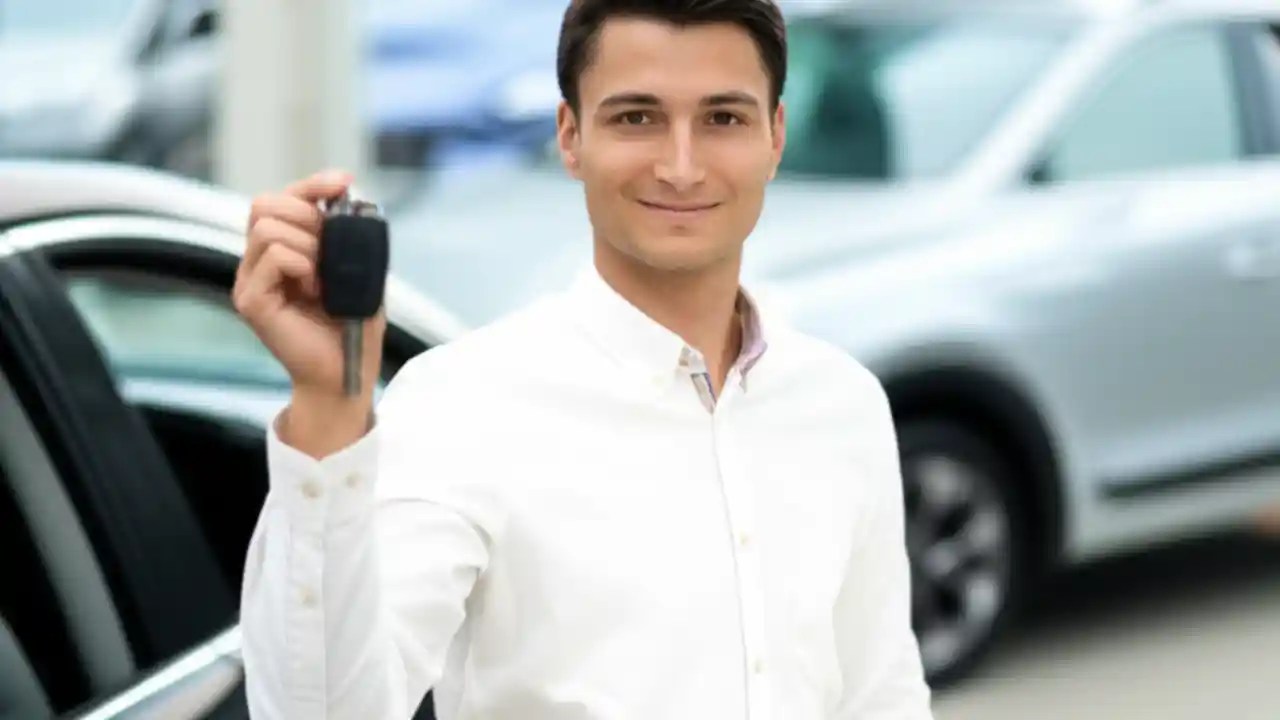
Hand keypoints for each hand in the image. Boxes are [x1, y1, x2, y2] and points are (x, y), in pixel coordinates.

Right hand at [232, 170, 387, 451]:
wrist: (346, 373)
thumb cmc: (352, 325)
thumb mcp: (357, 269)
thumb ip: (346, 234)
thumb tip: (346, 193)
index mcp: (281, 250)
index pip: (281, 199)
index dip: (311, 184)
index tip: (344, 182)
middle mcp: (258, 262)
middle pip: (265, 204)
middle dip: (307, 216)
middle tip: (330, 250)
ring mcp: (250, 281)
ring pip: (267, 227)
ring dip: (308, 246)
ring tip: (323, 279)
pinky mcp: (250, 300)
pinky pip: (273, 256)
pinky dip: (302, 265)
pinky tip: (317, 290)